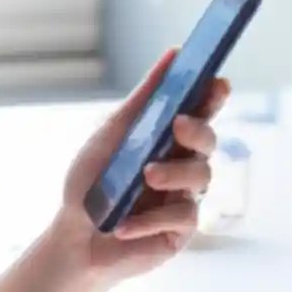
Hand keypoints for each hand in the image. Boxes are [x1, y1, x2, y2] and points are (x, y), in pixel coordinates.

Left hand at [53, 48, 230, 282]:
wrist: (73, 237)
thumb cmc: (91, 184)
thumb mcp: (112, 135)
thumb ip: (144, 99)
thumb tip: (174, 54)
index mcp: (168, 140)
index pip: (201, 113)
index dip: (214, 97)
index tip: (218, 83)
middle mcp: (182, 167)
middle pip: (209, 142)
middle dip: (198, 131)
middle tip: (178, 126)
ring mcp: (184, 199)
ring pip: (201, 178)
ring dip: (173, 173)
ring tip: (145, 176)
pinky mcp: (180, 232)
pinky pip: (181, 217)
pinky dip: (149, 218)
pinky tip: (123, 224)